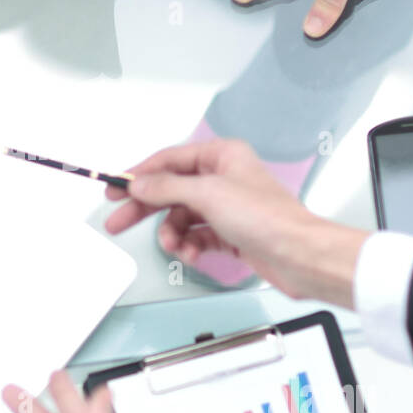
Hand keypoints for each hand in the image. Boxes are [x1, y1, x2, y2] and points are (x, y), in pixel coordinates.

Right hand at [103, 138, 365, 307]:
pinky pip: (196, 237)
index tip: (115, 189)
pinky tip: (191, 254)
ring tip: (174, 246)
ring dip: (172, 234)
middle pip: (170, 190)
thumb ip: (167, 187)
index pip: (169, 160)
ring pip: (181, 218)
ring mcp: (227, 207)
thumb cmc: (266, 218)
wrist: (298, 256)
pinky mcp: (230, 233)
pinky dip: (190, 247)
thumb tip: (139, 183)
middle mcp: (224, 178)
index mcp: (221, 156)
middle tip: (117, 222)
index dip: (139, 175)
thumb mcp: (207, 195)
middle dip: (145, 209)